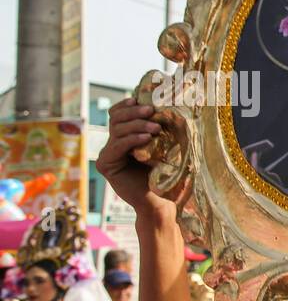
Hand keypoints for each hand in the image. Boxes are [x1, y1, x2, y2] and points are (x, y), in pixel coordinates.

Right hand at [95, 97, 173, 220]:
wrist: (161, 201)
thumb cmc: (167, 175)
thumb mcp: (164, 147)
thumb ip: (158, 129)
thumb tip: (168, 105)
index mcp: (125, 138)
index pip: (118, 114)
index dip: (126, 105)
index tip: (139, 99)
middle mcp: (113, 144)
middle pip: (116, 119)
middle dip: (133, 112)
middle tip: (151, 110)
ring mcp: (108, 154)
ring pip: (116, 130)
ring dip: (137, 125)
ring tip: (156, 127)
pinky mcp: (106, 165)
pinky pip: (117, 146)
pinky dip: (132, 139)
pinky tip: (146, 138)